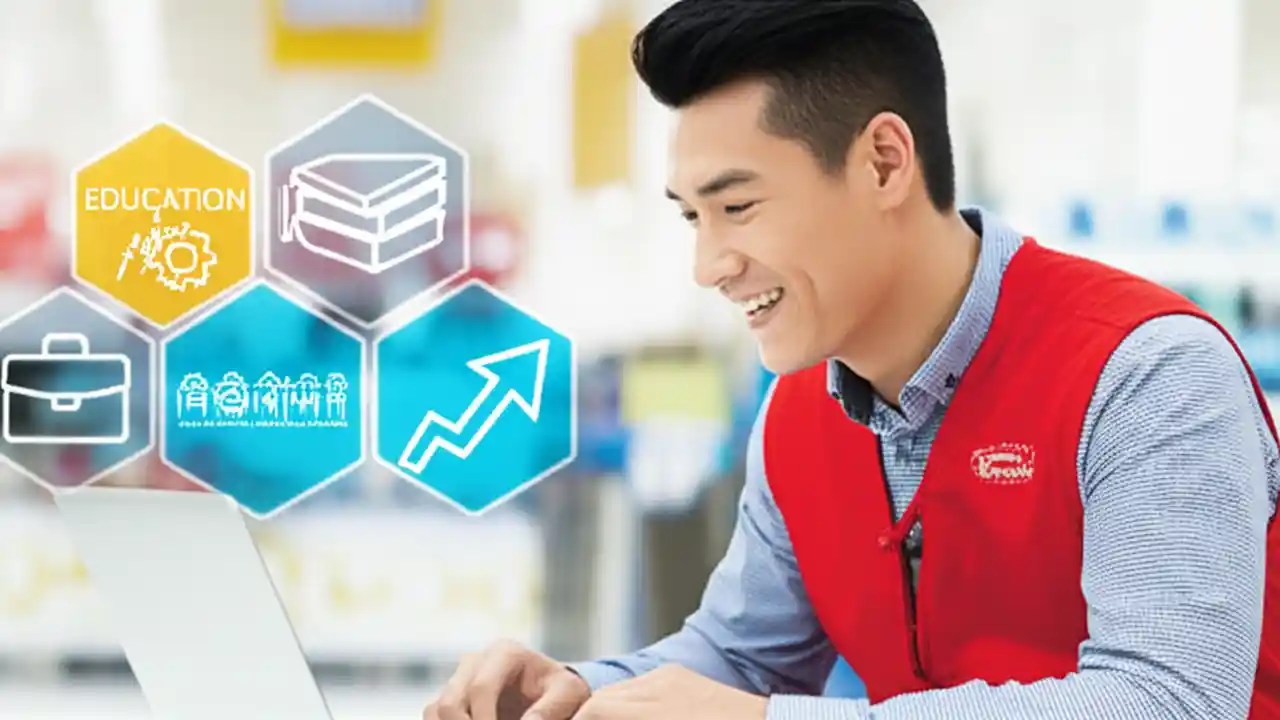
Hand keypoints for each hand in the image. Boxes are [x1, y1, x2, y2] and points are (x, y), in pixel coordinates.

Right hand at [423, 639, 591, 719]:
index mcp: (505, 653)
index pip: (481, 688)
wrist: (549, 691)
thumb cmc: (561, 690)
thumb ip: (549, 710)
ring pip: (436, 710)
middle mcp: (476, 661)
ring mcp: (459, 678)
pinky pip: (433, 717)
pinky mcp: (451, 696)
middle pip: (450, 701)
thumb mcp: (568, 694)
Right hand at [572, 664, 766, 719]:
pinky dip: (627, 703)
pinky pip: (639, 684)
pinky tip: (632, 719)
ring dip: (606, 712)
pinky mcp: (678, 673)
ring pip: (619, 690)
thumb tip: (599, 716)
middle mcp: (661, 686)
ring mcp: (670, 676)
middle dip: (589, 719)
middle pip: (603, 698)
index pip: (598, 709)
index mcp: (657, 711)